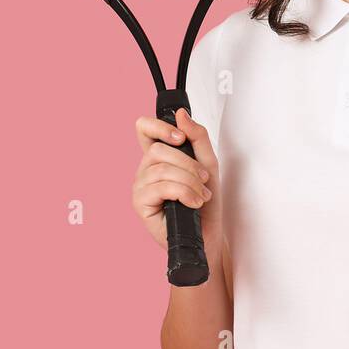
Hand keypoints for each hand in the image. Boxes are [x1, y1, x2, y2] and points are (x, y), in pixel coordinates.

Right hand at [132, 109, 223, 259]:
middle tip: (203, 180)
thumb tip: (180, 115)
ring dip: (189, 181)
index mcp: (158, 157)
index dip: (158, 126)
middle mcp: (145, 169)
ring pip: (162, 169)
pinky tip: (193, 203)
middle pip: (158, 149)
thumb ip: (197, 136)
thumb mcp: (208, 162)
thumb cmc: (206, 202)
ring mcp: (140, 186)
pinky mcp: (140, 204)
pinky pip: (161, 187)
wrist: (208, 234)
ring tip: (201, 196)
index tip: (180, 138)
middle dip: (188, 164)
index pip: (144, 129)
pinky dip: (184, 193)